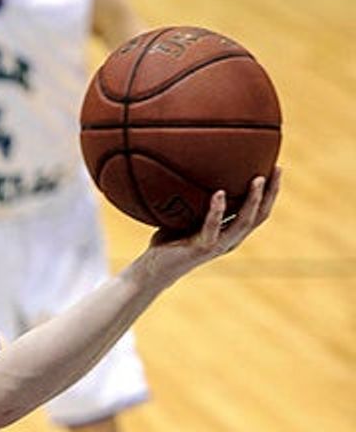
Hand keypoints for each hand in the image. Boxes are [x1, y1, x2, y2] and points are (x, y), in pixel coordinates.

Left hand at [147, 169, 278, 273]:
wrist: (154, 268)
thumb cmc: (170, 240)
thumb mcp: (187, 214)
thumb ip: (196, 196)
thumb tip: (193, 163)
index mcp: (231, 233)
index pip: (259, 212)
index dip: (271, 193)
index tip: (277, 168)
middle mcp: (230, 240)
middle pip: (260, 216)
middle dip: (271, 192)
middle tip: (278, 169)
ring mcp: (217, 245)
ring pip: (243, 222)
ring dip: (253, 200)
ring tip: (257, 179)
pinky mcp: (202, 248)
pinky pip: (213, 227)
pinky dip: (218, 210)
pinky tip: (219, 193)